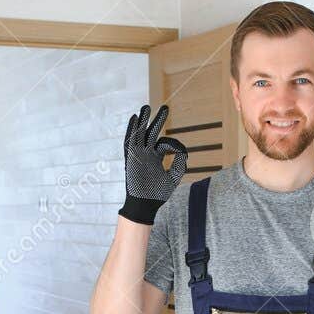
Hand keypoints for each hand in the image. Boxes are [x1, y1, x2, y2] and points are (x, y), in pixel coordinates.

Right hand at [118, 103, 188, 224]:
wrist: (145, 206)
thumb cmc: (158, 194)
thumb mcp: (173, 178)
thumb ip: (179, 164)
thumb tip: (184, 151)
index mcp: (156, 157)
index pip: (163, 142)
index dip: (173, 144)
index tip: (180, 151)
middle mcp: (146, 153)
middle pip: (151, 132)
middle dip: (157, 120)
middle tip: (165, 107)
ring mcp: (137, 155)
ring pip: (139, 134)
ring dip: (143, 121)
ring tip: (146, 108)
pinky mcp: (130, 158)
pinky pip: (129, 142)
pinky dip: (131, 130)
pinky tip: (135, 119)